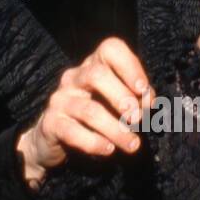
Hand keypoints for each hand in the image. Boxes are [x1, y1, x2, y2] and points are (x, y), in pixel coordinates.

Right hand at [16, 36, 153, 186]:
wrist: (54, 141)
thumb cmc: (95, 118)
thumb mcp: (116, 105)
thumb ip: (135, 100)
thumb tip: (148, 102)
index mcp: (93, 66)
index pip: (110, 49)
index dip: (130, 66)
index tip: (144, 90)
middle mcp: (74, 78)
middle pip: (96, 75)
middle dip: (121, 97)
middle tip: (137, 118)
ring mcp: (60, 100)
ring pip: (89, 110)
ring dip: (115, 129)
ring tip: (133, 144)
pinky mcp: (50, 123)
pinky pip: (73, 132)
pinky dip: (94, 142)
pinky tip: (109, 149)